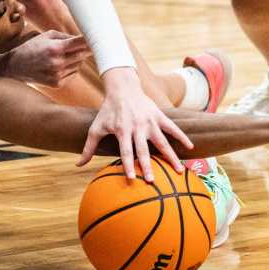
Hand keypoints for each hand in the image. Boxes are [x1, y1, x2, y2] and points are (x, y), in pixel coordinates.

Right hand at [2, 31, 89, 86]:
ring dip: (77, 60)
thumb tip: (84, 38)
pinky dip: (71, 69)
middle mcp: (58, 62)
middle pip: (82, 55)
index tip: (100, 37)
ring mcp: (58, 75)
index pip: (80, 43)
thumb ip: (66, 37)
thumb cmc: (32, 47)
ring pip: (79, 65)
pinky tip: (59, 66)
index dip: (91, 40)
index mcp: (55, 48)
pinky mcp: (57, 84)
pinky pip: (73, 74)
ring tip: (64, 56)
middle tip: (90, 44)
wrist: (15, 67)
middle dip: (87, 49)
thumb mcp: (46, 36)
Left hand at [77, 67, 193, 181]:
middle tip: (153, 181)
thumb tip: (78, 165)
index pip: (125, 151)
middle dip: (148, 166)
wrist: (123, 88)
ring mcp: (150, 121)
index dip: (128, 165)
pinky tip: (190, 148)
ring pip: (162, 141)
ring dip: (170, 156)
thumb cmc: (108, 110)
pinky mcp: (159, 116)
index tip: (132, 178)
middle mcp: (137, 127)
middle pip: (144, 150)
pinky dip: (182, 137)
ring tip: (179, 171)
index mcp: (122, 130)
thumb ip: (89, 147)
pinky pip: (172, 128)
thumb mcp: (96, 127)